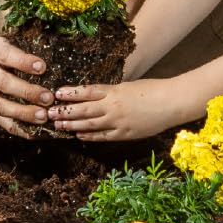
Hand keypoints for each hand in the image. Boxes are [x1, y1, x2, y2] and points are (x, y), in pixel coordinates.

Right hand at [0, 31, 51, 134]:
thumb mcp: (1, 45)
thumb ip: (19, 54)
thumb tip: (47, 68)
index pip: (6, 55)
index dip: (24, 62)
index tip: (42, 67)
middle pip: (3, 83)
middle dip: (27, 92)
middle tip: (48, 98)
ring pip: (0, 106)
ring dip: (23, 113)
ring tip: (43, 116)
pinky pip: (0, 121)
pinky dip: (18, 128)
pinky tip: (34, 132)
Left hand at [48, 77, 190, 141]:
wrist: (172, 103)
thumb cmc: (153, 91)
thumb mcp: (129, 86)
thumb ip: (112, 92)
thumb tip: (96, 95)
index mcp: (115, 91)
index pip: (88, 91)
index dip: (71, 93)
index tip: (57, 93)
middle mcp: (113, 106)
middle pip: (84, 109)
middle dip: (66, 111)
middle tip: (50, 113)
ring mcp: (118, 122)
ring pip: (90, 124)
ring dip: (73, 125)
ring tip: (59, 125)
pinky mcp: (125, 134)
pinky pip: (103, 136)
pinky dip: (90, 135)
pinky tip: (79, 135)